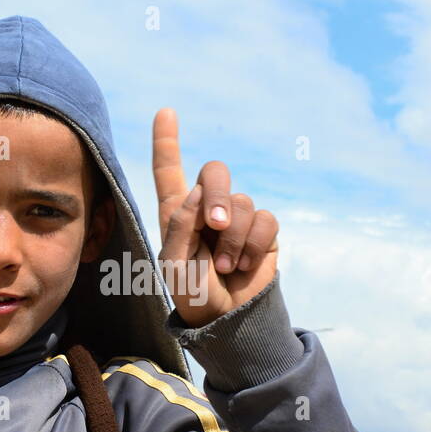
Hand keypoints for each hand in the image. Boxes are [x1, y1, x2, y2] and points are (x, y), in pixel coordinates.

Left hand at [152, 108, 278, 327]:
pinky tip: (245, 265)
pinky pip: (265, 220)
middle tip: (216, 225)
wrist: (226, 320)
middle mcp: (207, 209)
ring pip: (241, 203)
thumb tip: (202, 194)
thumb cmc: (193, 295)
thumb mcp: (174, 265)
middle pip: (215, 172)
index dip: (167, 141)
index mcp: (177, 213)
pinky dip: (254, 245)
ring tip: (226, 268)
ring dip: (233, 239)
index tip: (165, 111)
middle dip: (217, 194)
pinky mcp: (263, 231)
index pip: (169, 171)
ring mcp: (237, 218)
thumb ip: (181, 226)